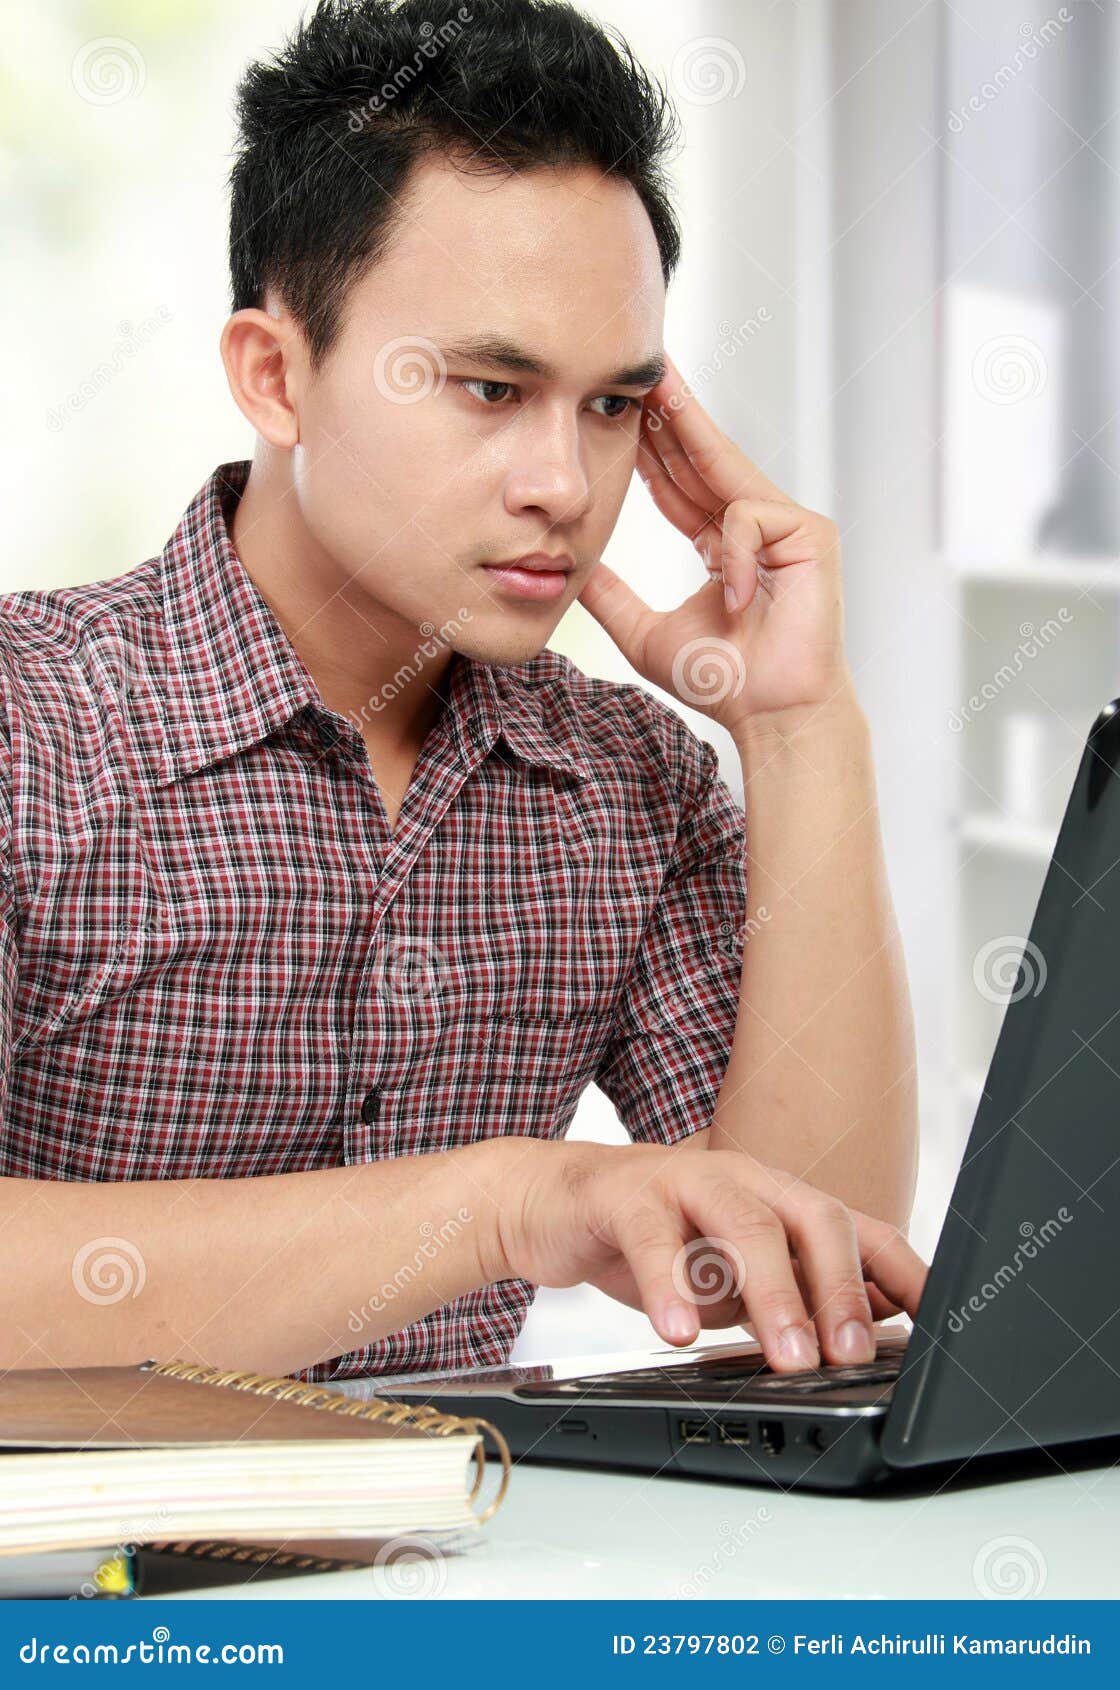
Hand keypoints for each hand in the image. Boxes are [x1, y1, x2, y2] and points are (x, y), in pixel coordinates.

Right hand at [487, 1135, 927, 1370]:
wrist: (549, 1202)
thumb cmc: (650, 1238)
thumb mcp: (730, 1276)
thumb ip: (788, 1292)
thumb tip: (866, 1328)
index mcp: (777, 1199)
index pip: (859, 1231)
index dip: (903, 1273)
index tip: (937, 1324)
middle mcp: (742, 1180)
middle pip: (811, 1219)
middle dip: (840, 1290)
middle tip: (853, 1354)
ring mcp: (684, 1180)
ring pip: (745, 1224)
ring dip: (774, 1296)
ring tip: (788, 1359)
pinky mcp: (624, 1193)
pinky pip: (654, 1237)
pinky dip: (671, 1286)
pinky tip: (679, 1332)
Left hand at [577, 351, 851, 740]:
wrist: (770, 714)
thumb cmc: (721, 681)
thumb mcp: (644, 633)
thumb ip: (611, 598)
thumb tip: (570, 569)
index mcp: (721, 541)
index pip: (679, 480)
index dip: (648, 442)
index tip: (618, 404)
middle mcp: (755, 524)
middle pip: (702, 456)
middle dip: (669, 408)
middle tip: (638, 359)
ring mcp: (787, 526)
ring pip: (724, 465)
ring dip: (688, 425)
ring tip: (657, 384)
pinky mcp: (811, 535)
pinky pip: (747, 519)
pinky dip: (730, 557)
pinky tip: (733, 598)